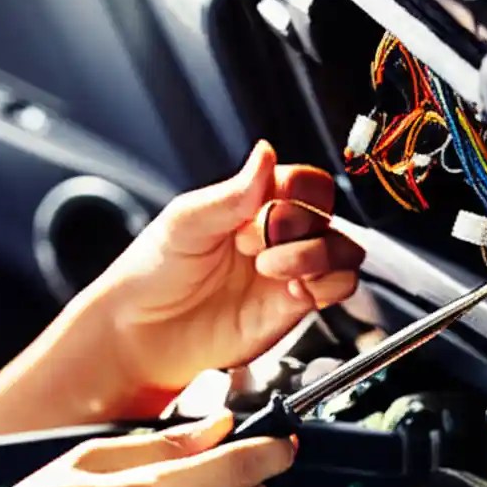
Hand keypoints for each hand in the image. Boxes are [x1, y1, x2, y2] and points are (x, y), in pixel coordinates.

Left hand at [99, 141, 365, 399]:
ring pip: (344, 251)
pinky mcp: (294, 307)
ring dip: (313, 257)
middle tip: (251, 247)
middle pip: (327, 215)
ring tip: (268, 271)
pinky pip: (340, 288)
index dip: (294, 197)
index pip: (306, 183)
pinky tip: (288, 291)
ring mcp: (289, 271)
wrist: (142, 333)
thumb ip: (232, 193)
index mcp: (254, 203)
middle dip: (294, 229)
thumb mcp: (185, 222)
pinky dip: (326, 286)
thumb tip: (264, 153)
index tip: (259, 215)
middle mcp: (278, 234)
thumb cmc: (153, 273)